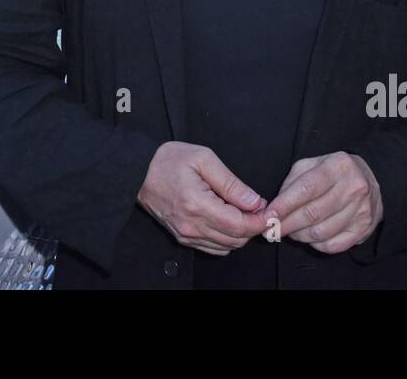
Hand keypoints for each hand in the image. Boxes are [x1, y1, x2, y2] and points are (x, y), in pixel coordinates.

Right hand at [137, 142, 268, 255]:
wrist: (137, 171)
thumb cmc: (168, 160)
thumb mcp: (204, 159)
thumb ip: (232, 183)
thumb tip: (255, 202)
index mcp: (197, 205)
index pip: (239, 226)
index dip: (259, 221)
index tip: (269, 211)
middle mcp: (191, 226)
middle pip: (235, 240)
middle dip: (253, 227)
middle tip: (259, 209)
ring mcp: (186, 234)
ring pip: (226, 247)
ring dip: (241, 234)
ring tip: (244, 213)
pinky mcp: (182, 237)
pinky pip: (213, 248)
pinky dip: (226, 239)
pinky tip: (228, 221)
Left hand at [262, 152, 382, 254]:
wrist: (367, 179)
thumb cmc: (332, 172)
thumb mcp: (312, 165)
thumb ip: (292, 182)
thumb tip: (275, 208)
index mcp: (338, 166)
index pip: (306, 189)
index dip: (284, 205)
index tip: (268, 217)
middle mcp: (353, 187)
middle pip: (312, 213)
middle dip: (286, 225)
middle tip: (270, 231)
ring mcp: (361, 210)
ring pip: (321, 232)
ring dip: (299, 235)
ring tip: (290, 231)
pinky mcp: (364, 228)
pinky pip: (334, 245)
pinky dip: (316, 245)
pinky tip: (310, 237)